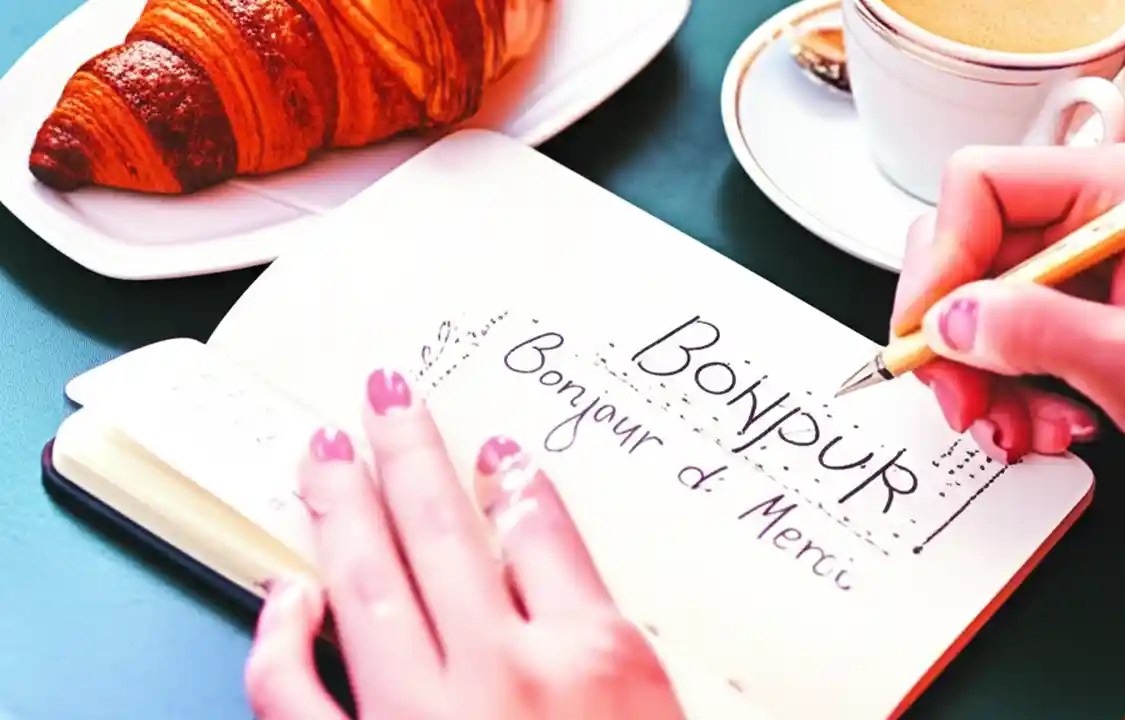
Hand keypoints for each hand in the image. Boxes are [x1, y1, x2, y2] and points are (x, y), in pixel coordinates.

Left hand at [243, 369, 685, 718]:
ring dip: (341, 504)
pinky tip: (282, 591)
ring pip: (370, 580)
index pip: (548, 533)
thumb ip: (625, 655)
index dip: (518, 480)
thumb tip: (588, 602)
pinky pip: (296, 695)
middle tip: (388, 395)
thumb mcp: (660, 714)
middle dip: (413, 450)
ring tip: (323, 449)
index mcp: (600, 662)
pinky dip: (280, 636)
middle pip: (448, 528)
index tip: (499, 450)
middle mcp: (509, 675)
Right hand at [892, 143, 1124, 517]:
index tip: (926, 327)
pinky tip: (1044, 425)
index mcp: (1117, 190)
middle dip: (954, 332)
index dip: (942, 257)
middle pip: (966, 250)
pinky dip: (1005, 392)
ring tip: (1017, 425)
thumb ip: (1032, 333)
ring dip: (981, 377)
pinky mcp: (1077, 319)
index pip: (979, 186)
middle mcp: (1092, 218)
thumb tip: (945, 320)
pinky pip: (1002, 343)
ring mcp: (1082, 272)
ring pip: (975, 306)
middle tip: (960, 393)